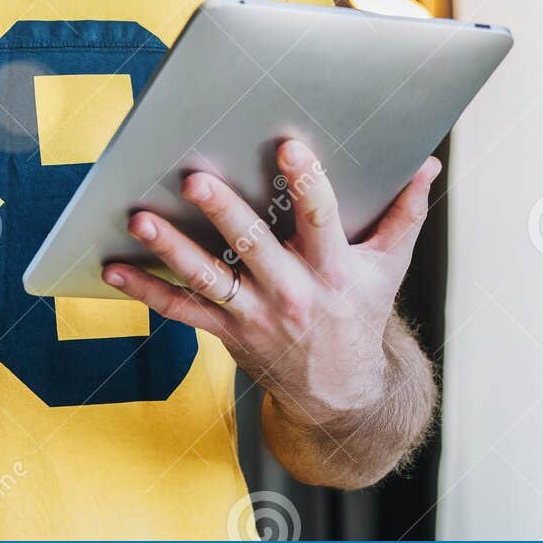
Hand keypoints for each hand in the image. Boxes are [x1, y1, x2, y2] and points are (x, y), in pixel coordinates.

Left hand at [101, 139, 440, 427]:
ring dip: (172, 250)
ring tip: (141, 219)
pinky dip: (145, 290)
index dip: (308, 183)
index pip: (322, 219)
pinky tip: (114, 266)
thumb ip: (405, 214)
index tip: (288, 148)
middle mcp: (293, 293)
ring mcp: (256, 316)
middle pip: (255, 247)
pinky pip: (181, 310)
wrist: (341, 394)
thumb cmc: (360, 315)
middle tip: (196, 179)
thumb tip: (428, 163)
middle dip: (225, 212)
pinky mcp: (228, 333)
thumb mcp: (390, 268)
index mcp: (335, 270)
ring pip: (210, 279)